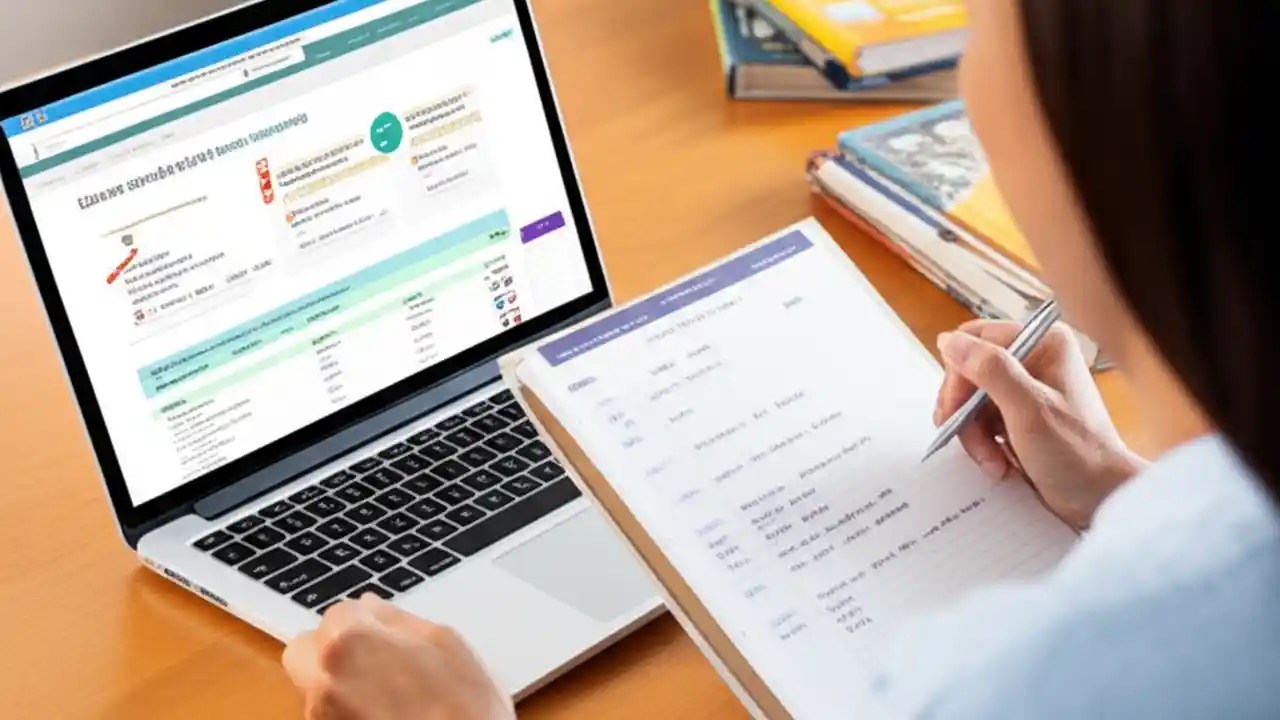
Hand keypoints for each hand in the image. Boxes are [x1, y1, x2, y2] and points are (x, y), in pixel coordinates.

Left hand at [283, 595, 514, 719]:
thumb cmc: (464, 707)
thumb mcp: (444, 643)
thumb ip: (398, 619)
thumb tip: (372, 607)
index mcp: (351, 640)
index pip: (339, 612)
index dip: (364, 620)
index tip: (385, 632)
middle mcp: (325, 678)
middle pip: (305, 647)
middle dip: (332, 646)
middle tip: (370, 656)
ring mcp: (321, 715)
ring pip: (314, 683)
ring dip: (338, 679)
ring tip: (385, 692)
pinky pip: (326, 713)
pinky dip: (345, 709)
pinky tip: (383, 713)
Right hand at [935, 319, 1145, 529]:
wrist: (1098, 496)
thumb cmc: (1076, 453)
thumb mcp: (1029, 410)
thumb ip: (990, 370)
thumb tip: (950, 341)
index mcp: (1043, 343)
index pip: (977, 341)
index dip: (960, 376)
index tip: (955, 409)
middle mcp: (1034, 358)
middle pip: (970, 372)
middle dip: (966, 413)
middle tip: (974, 443)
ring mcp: (1026, 387)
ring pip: (971, 400)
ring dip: (974, 435)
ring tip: (992, 461)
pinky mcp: (1019, 413)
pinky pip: (981, 420)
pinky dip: (983, 444)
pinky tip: (998, 462)